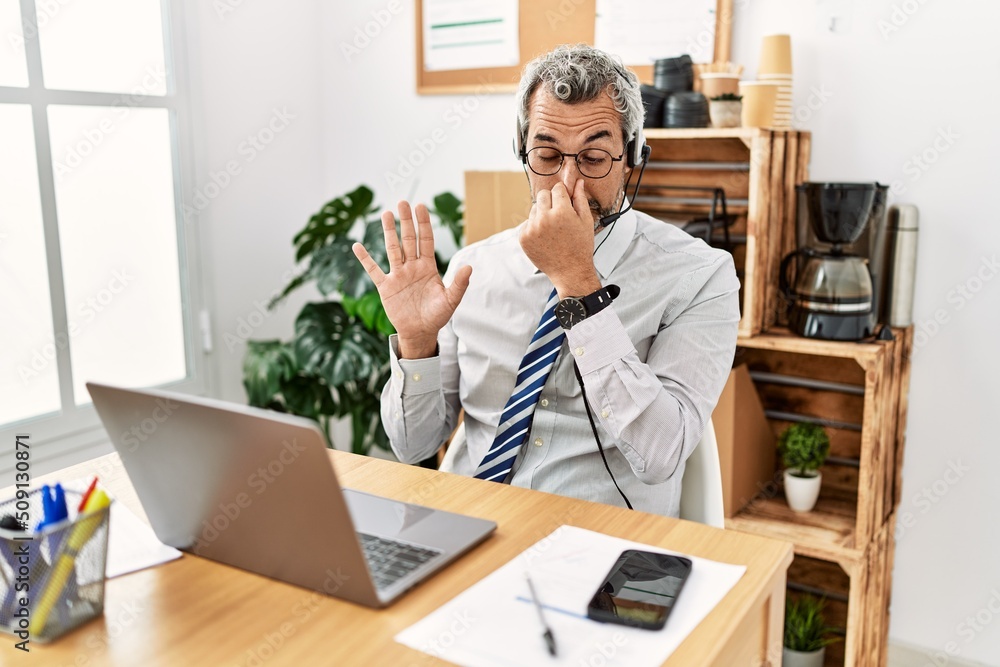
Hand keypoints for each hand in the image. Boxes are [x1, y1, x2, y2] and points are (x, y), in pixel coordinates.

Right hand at [353, 201, 471, 358]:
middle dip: (406, 221)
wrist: (420, 332)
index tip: (421, 206)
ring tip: (385, 214)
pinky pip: (373, 270)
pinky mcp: (386, 287)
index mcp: (428, 267)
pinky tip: (357, 246)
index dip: (424, 224)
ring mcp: (398, 275)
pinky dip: (365, 259)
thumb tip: (469, 266)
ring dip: (388, 232)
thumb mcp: (451, 300)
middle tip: (402, 201)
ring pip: (392, 249)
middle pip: (409, 239)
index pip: (426, 240)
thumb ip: (459, 284)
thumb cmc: (437, 316)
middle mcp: (412, 267)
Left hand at [519, 180, 601, 298]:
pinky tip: (545, 238)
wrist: (570, 272)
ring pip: (534, 208)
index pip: (557, 188)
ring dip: (542, 214)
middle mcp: (544, 219)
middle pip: (542, 194)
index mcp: (561, 212)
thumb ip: (580, 198)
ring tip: (553, 230)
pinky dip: (534, 227)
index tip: (566, 203)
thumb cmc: (580, 247)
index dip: (563, 195)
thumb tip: (578, 181)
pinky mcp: (523, 238)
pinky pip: (527, 222)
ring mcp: (532, 229)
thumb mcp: (586, 221)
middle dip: (551, 201)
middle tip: (559, 216)